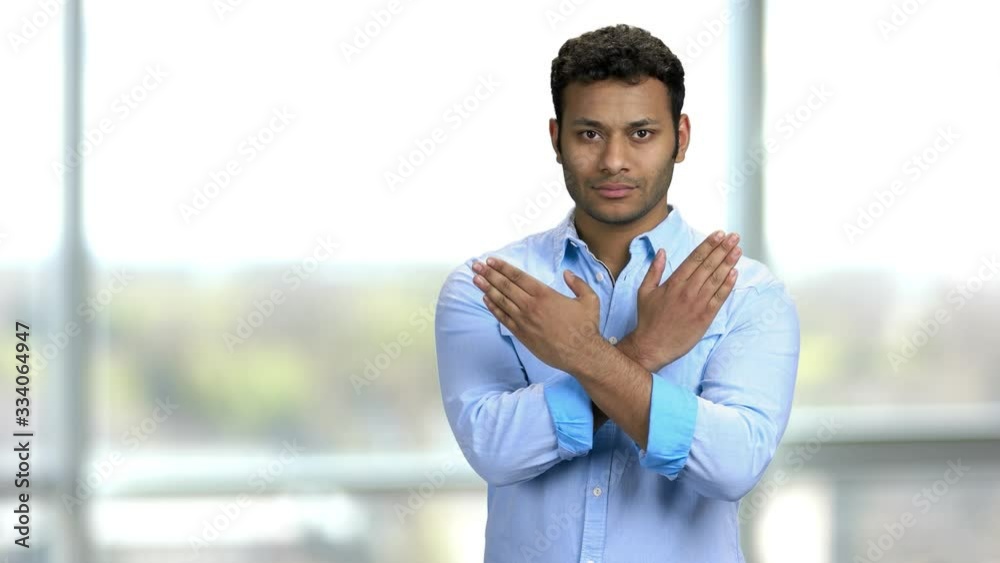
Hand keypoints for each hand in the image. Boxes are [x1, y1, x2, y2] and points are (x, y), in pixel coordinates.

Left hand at [471, 257, 603, 374]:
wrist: (581, 354)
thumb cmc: (586, 326)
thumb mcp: (589, 299)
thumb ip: (578, 283)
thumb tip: (567, 273)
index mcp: (545, 294)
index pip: (518, 277)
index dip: (503, 267)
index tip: (491, 261)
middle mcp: (531, 305)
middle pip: (505, 286)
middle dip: (489, 274)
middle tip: (476, 266)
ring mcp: (524, 320)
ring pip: (501, 301)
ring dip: (487, 289)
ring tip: (476, 279)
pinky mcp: (522, 334)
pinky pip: (503, 318)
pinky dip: (493, 308)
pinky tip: (486, 300)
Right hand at [624, 231, 741, 371]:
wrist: (652, 346)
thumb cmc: (648, 320)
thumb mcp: (644, 291)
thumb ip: (654, 270)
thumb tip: (662, 252)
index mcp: (673, 282)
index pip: (695, 258)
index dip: (708, 245)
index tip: (719, 234)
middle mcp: (687, 290)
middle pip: (709, 265)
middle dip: (723, 249)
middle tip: (734, 237)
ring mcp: (698, 303)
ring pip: (716, 279)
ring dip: (729, 263)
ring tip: (738, 250)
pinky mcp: (705, 317)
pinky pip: (719, 298)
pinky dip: (728, 285)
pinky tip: (735, 273)